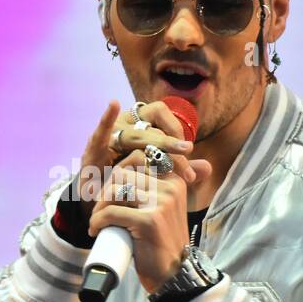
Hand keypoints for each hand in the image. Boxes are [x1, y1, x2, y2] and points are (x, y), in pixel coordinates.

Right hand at [73, 100, 198, 220]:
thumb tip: (208, 168)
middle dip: (171, 150)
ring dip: (155, 153)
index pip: (162, 114)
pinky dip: (106, 119)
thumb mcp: (160, 173)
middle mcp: (126, 123)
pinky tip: (113, 104)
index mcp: (141, 122)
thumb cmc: (132, 179)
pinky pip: (100, 132)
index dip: (176, 131)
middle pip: (153, 130)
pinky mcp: (94, 149)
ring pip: (136, 137)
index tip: (188, 155)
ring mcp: (110, 135)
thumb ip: (181, 169)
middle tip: (186, 174)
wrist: (101, 197)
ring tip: (168, 169)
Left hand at [87, 147, 212, 292]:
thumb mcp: (163, 208)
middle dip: (105, 191)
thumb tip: (125, 166)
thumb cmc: (161, 241)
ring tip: (98, 221)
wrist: (174, 273)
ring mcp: (161, 203)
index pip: (137, 160)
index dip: (117, 175)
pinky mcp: (149, 221)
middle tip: (101, 211)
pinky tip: (96, 231)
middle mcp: (170, 188)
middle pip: (122, 174)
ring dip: (99, 206)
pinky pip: (111, 213)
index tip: (110, 195)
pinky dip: (97, 222)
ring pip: (115, 191)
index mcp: (174, 181)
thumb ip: (152, 188)